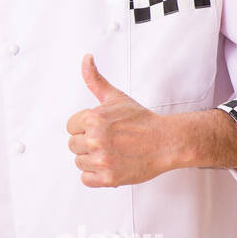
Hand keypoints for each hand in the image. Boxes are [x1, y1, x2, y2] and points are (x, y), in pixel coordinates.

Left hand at [65, 54, 176, 187]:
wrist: (166, 142)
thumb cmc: (140, 120)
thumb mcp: (115, 97)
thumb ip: (95, 79)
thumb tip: (86, 58)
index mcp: (92, 118)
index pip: (70, 127)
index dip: (85, 128)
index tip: (102, 128)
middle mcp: (95, 140)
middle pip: (73, 145)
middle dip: (88, 143)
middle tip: (110, 141)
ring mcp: (102, 160)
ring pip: (79, 162)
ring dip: (92, 160)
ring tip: (112, 152)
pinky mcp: (108, 178)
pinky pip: (86, 179)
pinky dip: (96, 175)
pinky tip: (111, 165)